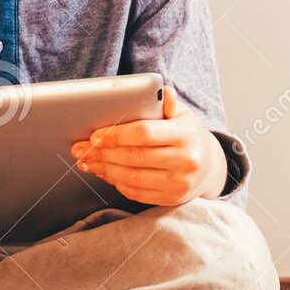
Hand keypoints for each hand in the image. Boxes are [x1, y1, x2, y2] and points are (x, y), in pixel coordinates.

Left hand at [69, 83, 224, 205]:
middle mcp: (185, 160)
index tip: (95, 135)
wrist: (209, 166)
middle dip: (103, 154)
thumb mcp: (183, 114)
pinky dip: (117, 183)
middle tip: (80, 149)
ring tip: (88, 162)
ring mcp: (179, 183)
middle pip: (135, 157)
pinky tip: (105, 173)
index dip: (117, 135)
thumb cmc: (188, 135)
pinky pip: (137, 193)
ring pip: (133, 178)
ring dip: (105, 169)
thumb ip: (169, 102)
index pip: (145, 133)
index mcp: (186, 134)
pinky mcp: (172, 199)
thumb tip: (162, 90)